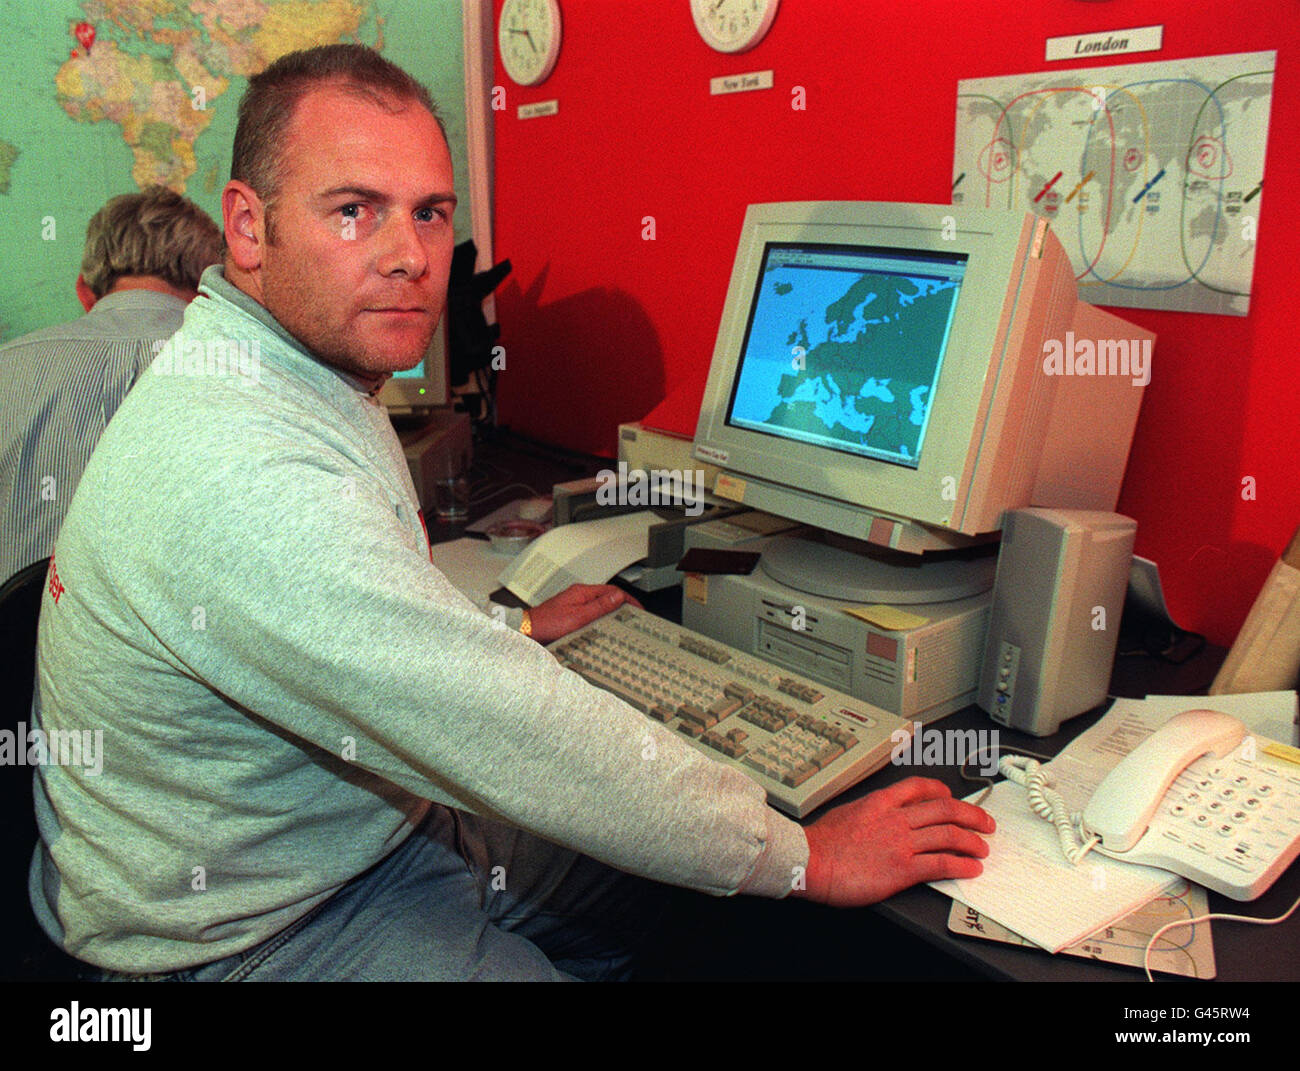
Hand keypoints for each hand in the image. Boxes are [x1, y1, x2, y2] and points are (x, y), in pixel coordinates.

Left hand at [526, 584, 641, 643]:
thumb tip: (617, 596)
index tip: (638, 608)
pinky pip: (591, 613)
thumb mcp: (578, 617)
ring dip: (612, 612)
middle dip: (622, 605)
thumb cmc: (547, 624)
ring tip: (622, 622)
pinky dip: (601, 618)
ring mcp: (574, 604)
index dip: (627, 599)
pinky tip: (603, 626)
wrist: (528, 631)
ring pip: (599, 605)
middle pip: (606, 597)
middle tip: (634, 616)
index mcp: (582, 592)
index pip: (611, 590)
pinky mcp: (570, 614)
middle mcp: (578, 596)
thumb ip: (598, 607)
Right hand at [792, 777, 994, 905]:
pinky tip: (971, 868)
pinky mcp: (902, 869)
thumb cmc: (821, 842)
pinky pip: (941, 864)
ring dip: (972, 842)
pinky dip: (961, 865)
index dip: (942, 790)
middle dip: (971, 815)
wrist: (809, 860)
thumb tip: (879, 817)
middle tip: (985, 822)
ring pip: (949, 835)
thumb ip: (870, 812)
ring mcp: (901, 843)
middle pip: (945, 809)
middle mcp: (896, 819)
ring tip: (982, 848)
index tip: (952, 795)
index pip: (920, 787)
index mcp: (881, 802)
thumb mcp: (848, 812)